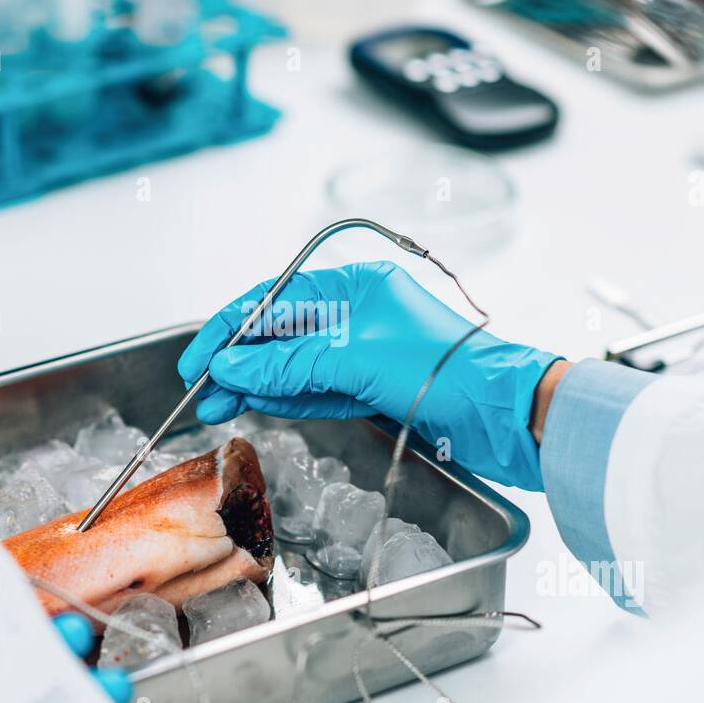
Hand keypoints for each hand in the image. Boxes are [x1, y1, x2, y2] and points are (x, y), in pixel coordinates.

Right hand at [178, 261, 561, 489]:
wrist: (504, 417)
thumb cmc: (448, 372)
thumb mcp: (356, 360)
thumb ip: (289, 364)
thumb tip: (232, 366)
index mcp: (357, 285)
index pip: (276, 299)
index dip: (231, 328)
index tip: (199, 358)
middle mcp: (357, 314)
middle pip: (281, 334)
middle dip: (238, 361)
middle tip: (201, 390)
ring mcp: (365, 353)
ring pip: (295, 366)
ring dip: (255, 384)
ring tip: (217, 403)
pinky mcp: (373, 390)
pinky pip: (316, 390)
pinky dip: (285, 397)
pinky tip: (255, 403)